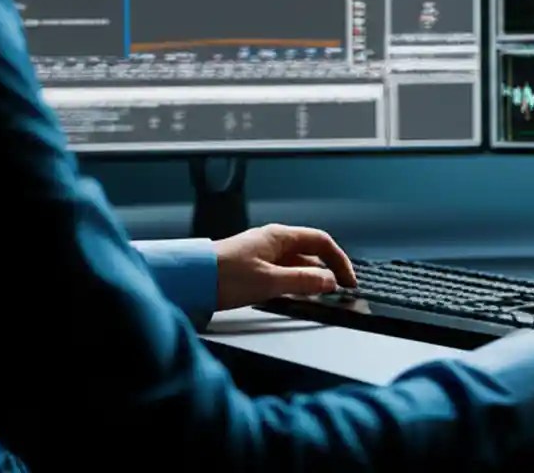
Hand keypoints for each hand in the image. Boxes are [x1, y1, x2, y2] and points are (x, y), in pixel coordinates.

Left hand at [213, 224, 356, 309]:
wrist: (186, 280)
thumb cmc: (223, 276)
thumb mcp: (270, 281)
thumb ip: (303, 281)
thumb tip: (329, 281)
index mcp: (279, 237)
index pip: (322, 242)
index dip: (339, 261)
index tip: (348, 281)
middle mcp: (271, 242)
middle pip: (310, 253)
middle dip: (326, 271)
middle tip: (336, 291)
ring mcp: (260, 254)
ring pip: (296, 264)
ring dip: (310, 279)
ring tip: (317, 297)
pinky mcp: (250, 268)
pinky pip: (281, 273)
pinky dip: (294, 283)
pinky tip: (293, 296)